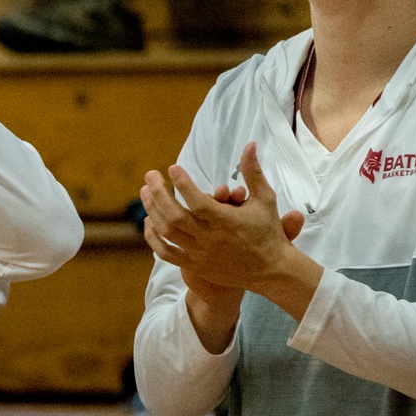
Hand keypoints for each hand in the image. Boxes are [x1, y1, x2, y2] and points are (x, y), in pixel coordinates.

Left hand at [142, 142, 317, 331]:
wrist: (271, 271)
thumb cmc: (268, 230)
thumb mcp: (264, 199)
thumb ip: (253, 172)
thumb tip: (249, 144)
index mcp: (227, 221)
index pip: (198, 202)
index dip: (182, 184)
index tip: (172, 168)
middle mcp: (210, 238)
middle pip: (175, 216)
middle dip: (158, 193)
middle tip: (150, 175)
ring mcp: (200, 254)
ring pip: (167, 232)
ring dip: (152, 210)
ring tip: (145, 192)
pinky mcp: (195, 265)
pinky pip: (165, 253)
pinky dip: (153, 237)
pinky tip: (149, 220)